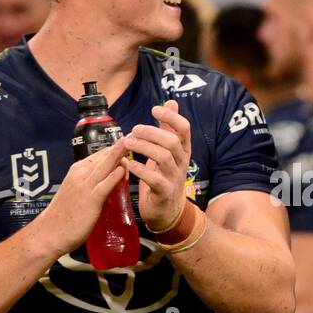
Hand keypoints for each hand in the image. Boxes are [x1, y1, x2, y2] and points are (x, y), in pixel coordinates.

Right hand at [27, 142, 128, 258]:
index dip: (116, 149)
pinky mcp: (90, 200)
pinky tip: (123, 170)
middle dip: (121, 146)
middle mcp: (80, 174)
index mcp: (77, 171)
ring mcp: (85, 186)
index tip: (131, 142)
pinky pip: (104, 185)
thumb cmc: (64, 216)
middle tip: (137, 136)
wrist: (49, 233)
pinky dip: (114, 176)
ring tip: (134, 144)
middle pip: (104, 156)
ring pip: (105, 166)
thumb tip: (108, 181)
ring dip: (120, 155)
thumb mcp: (77, 192)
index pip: (100, 155)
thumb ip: (91, 184)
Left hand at [123, 100, 192, 233]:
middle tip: (134, 129)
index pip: (184, 128)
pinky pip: (155, 179)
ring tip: (128, 143)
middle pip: (172, 141)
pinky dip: (141, 170)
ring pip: (164, 157)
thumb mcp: (168, 150)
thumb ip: (168, 127)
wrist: (167, 210)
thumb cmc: (164, 176)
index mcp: (183, 150)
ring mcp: (174, 178)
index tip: (154, 109)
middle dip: (152, 132)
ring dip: (144, 147)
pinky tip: (129, 164)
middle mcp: (181, 162)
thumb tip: (171, 101)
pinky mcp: (164, 192)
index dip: (171, 116)